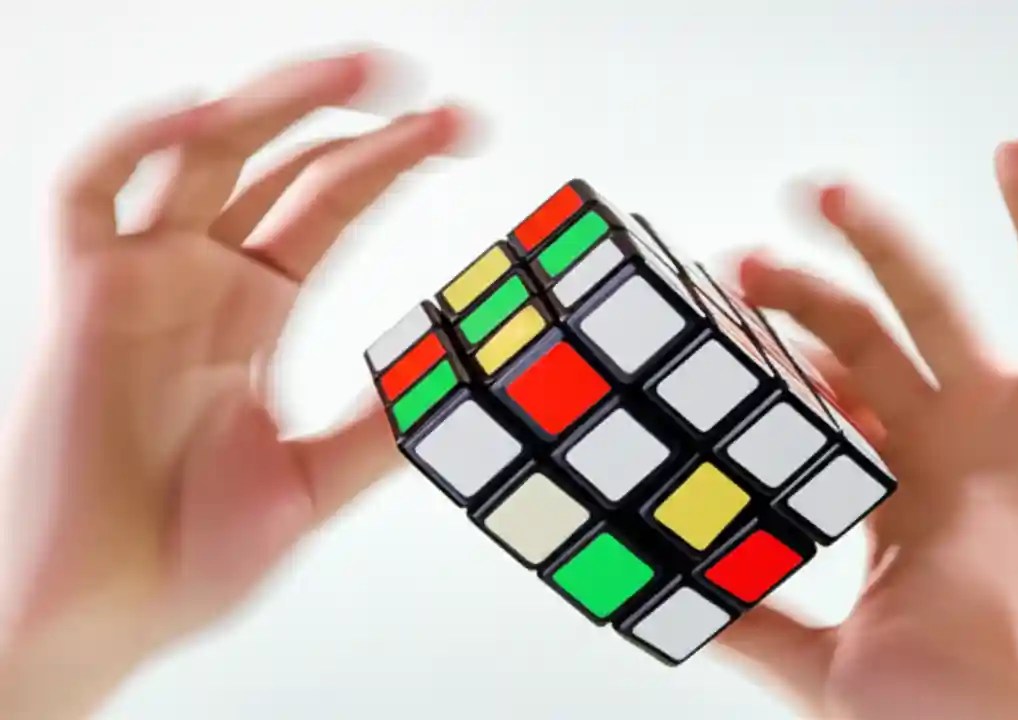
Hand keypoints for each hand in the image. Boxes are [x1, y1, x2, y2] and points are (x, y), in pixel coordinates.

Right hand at [0, 51, 467, 718]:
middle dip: (350, 118)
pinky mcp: (87, 301)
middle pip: (278, 165)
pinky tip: (205, 116)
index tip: (456, 130)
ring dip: (273, 104)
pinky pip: (90, 195)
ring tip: (353, 75)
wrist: (103, 614)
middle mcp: (202, 286)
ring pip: (201, 156)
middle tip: (423, 91)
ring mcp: (144, 286)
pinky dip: (137, 144)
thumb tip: (462, 381)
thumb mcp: (311, 483)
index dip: (390, 161)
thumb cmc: (185, 556)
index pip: (329, 205)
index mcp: (255, 316)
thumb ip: (379, 428)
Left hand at [715, 143, 1017, 718]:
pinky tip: (1011, 159)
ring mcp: (1007, 419)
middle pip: (855, 343)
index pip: (811, 405)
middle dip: (796, 297)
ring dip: (881, 242)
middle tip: (734, 265)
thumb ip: (748, 622)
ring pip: (933, 305)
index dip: (760, 364)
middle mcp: (942, 447)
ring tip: (819, 193)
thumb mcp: (828, 668)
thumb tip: (658, 600)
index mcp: (887, 498)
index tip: (698, 327)